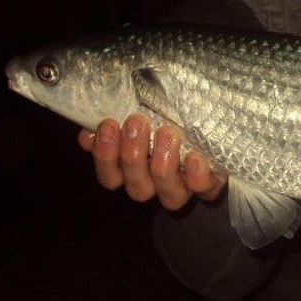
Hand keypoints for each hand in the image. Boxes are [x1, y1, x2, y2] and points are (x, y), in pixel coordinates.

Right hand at [77, 114, 226, 209]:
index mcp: (134, 169)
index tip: (107, 125)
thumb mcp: (143, 105)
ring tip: (166, 133)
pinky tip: (194, 156)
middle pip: (137, 188)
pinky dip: (198, 176)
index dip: (105, 156)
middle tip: (137, 122)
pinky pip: (205, 190)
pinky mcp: (212, 184)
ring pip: (168, 195)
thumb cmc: (170, 108)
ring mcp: (185, 187)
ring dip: (163, 165)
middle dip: (133, 155)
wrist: (212, 112)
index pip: (111, 177)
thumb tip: (88, 132)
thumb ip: (117, 117)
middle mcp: (157, 183)